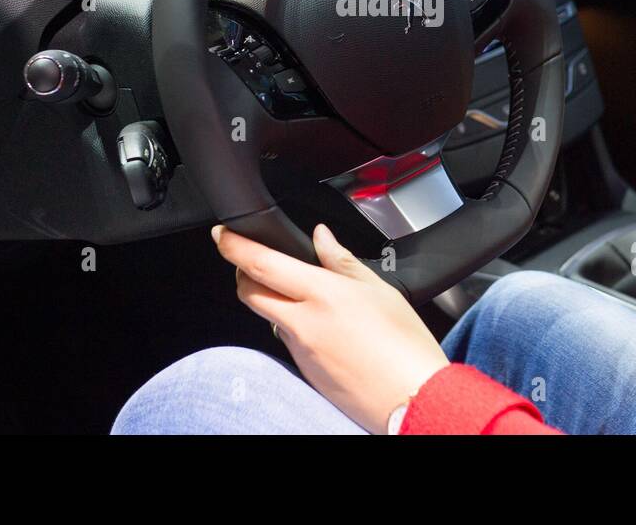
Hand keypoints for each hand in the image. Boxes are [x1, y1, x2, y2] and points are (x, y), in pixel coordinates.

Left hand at [212, 222, 448, 432]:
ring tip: (301, 291)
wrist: (413, 399)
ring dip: (270, 299)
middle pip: (249, 292)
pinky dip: (292, 325)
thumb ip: (342, 260)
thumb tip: (321, 237)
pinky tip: (322, 325)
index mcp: (322, 294)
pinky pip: (287, 340)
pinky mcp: (305, 372)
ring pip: (267, 316)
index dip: (234, 246)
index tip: (223, 235)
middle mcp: (303, 323)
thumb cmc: (405, 346)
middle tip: (256, 260)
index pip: (260, 264)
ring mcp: (300, 351)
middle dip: (243, 272)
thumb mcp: (379, 290)